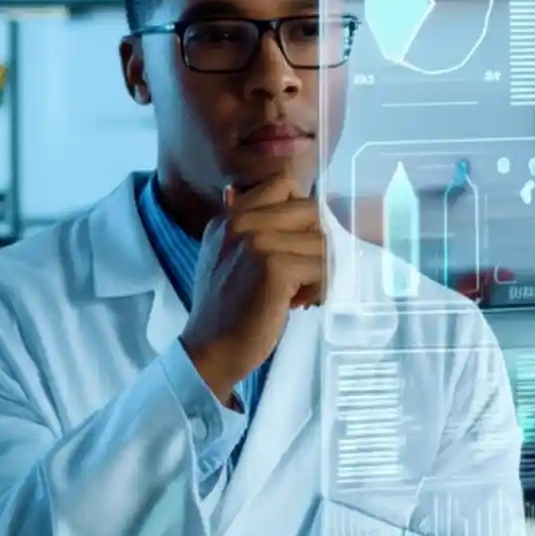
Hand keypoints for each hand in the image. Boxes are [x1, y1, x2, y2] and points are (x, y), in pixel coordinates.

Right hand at [180, 176, 326, 403]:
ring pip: (321, 241)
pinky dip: (322, 286)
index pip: (283, 185)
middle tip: (305, 272)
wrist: (211, 350)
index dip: (301, 214)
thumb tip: (292, 200)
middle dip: (316, 242)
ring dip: (321, 269)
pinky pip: (323, 266)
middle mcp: (241, 222)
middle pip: (310, 210)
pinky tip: (302, 302)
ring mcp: (258, 242)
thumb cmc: (226, 309)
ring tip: (302, 292)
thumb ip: (250, 228)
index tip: (298, 243)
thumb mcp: (226, 256)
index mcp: (229, 217)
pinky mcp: (275, 268)